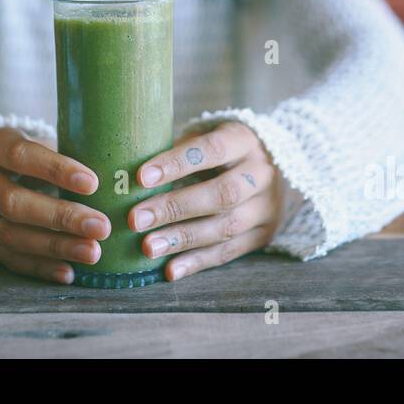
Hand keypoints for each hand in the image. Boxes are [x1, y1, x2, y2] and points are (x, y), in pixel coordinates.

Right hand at [0, 127, 111, 284]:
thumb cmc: (20, 155)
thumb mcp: (33, 141)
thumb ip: (63, 152)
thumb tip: (112, 172)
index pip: (21, 156)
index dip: (56, 169)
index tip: (93, 183)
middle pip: (15, 203)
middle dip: (61, 217)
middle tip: (100, 226)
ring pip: (13, 235)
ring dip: (56, 247)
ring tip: (92, 252)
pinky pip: (10, 259)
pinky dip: (41, 267)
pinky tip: (69, 272)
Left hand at [128, 121, 292, 281]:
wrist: (274, 167)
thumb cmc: (223, 148)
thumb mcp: (207, 134)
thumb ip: (178, 149)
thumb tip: (129, 170)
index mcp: (244, 140)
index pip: (212, 150)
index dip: (177, 163)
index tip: (141, 177)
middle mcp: (261, 174)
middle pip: (221, 193)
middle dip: (175, 208)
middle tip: (137, 219)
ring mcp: (266, 207)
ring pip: (225, 227)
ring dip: (183, 239)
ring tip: (147, 247)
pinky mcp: (263, 234)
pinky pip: (229, 252)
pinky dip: (197, 262)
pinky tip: (170, 269)